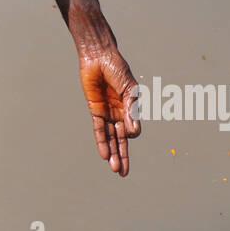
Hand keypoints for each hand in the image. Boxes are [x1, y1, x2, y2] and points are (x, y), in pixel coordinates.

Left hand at [78, 47, 140, 176]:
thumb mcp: (128, 89)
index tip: (131, 130)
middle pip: (121, 139)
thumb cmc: (117, 68)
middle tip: (124, 174)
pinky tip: (104, 155)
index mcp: (131, 107)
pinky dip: (101, 142)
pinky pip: (98, 130)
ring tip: (115, 170)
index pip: (133, 128)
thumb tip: (134, 131)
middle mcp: (119, 113)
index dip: (132, 131)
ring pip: (110, 138)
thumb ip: (131, 108)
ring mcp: (107, 112)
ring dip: (113, 153)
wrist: (99, 56)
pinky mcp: (95, 110)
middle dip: (123, 156)